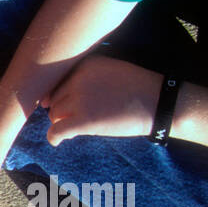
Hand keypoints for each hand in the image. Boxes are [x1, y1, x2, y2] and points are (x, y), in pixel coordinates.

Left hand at [41, 55, 161, 145]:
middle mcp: (79, 78)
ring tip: (79, 126)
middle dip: (62, 109)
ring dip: (62, 122)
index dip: (62, 95)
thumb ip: (83, 78)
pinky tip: (57, 141)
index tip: (70, 103)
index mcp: (86, 65)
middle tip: (77, 117)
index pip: (59, 82)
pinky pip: (56, 130)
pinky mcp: (85, 120)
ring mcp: (81, 99)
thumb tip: (48, 98)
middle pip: (54, 99)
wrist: (159, 102)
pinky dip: (54, 137)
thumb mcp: (109, 71)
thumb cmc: (136, 88)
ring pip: (54, 114)